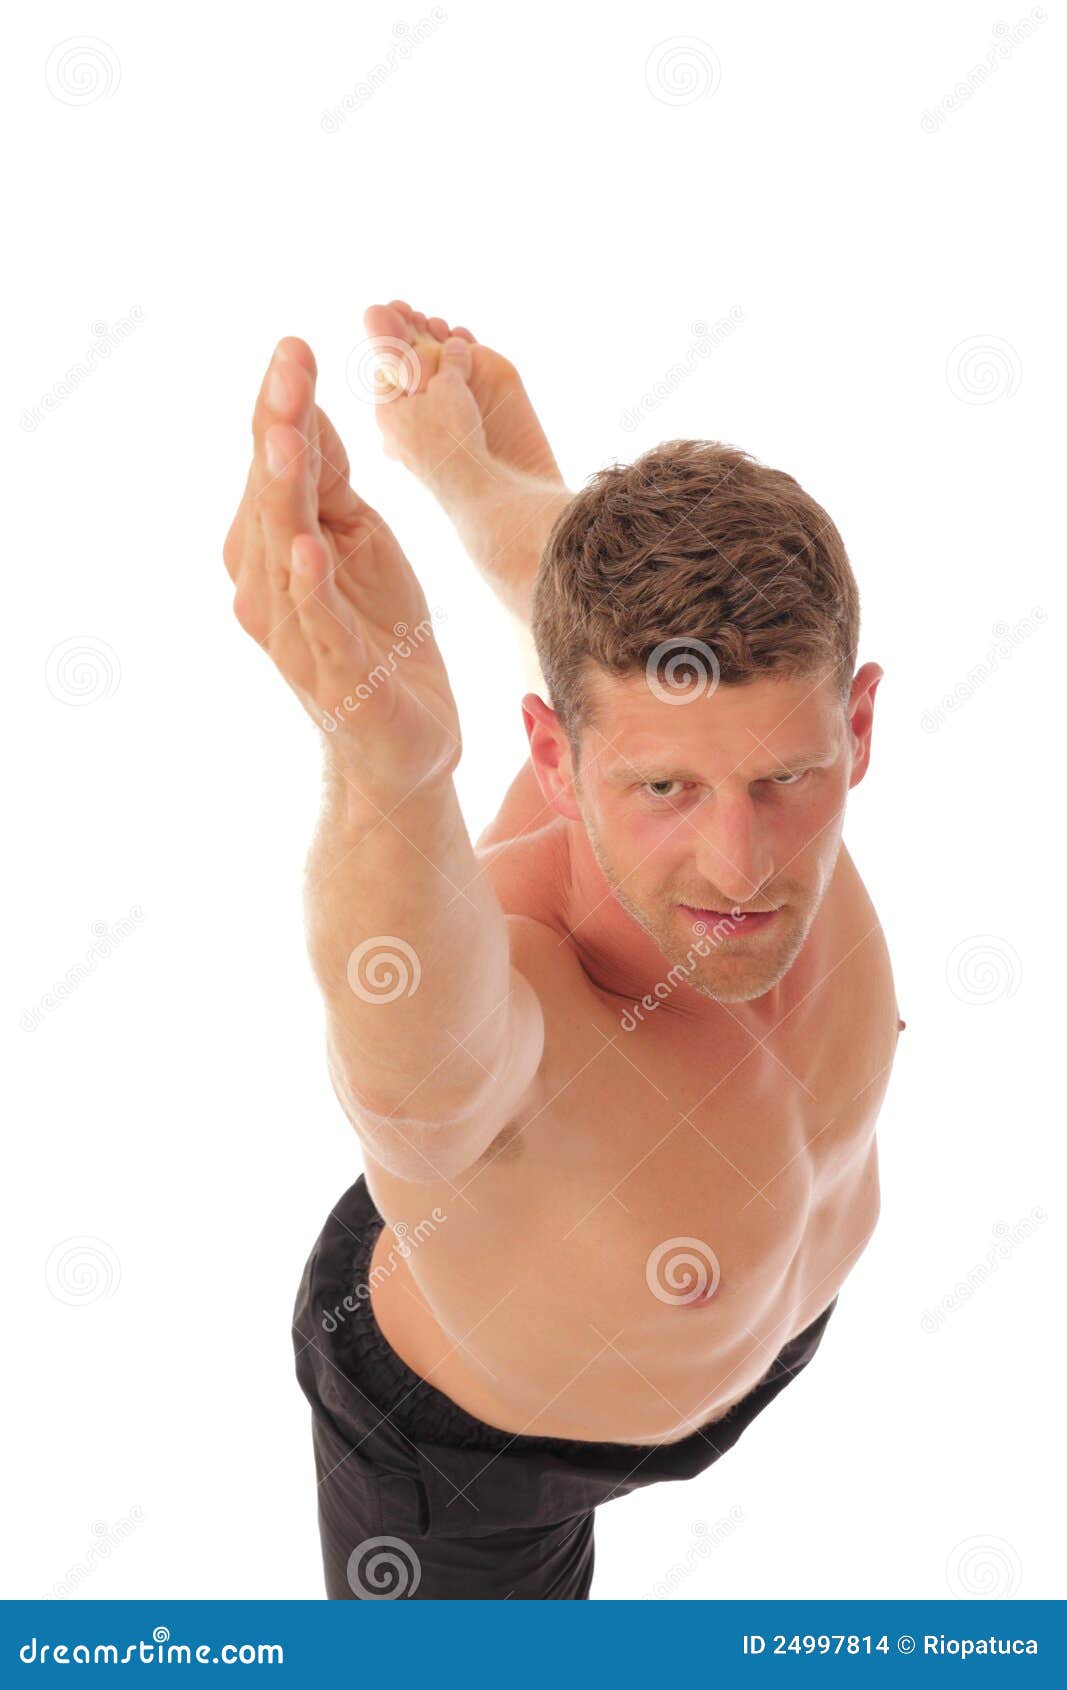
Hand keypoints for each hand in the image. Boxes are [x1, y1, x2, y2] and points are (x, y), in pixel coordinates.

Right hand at [223, 338, 461, 801]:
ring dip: (285, 495)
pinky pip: (317, 626)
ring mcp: (298, 636)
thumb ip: (332, 487)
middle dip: (280, 428)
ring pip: (283, 553)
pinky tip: (310, 548)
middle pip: (271, 497)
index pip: (277, 466)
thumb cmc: (380, 641)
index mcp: (277, 549)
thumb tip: (309, 410)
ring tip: (290, 438)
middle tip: (290, 364)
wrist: (402, 750)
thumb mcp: (363, 546)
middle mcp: (269, 589)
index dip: (284, 406)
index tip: (297, 345)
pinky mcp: (335, 678)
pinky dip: (310, 588)